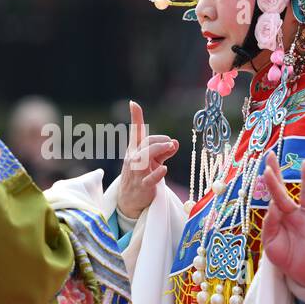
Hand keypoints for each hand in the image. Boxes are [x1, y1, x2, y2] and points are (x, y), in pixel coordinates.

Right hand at [116, 100, 177, 219]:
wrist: (129, 200)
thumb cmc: (142, 176)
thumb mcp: (152, 161)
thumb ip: (164, 152)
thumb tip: (175, 143)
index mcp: (135, 150)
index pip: (136, 132)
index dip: (135, 117)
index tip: (133, 103)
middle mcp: (134, 159)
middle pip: (145, 143)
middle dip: (159, 141)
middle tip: (170, 143)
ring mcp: (137, 173)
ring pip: (145, 157)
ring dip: (158, 150)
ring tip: (170, 147)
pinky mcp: (143, 186)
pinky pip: (150, 179)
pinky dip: (158, 173)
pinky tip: (164, 169)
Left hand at [259, 151, 304, 288]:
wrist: (297, 273)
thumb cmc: (283, 255)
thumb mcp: (270, 242)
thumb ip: (270, 224)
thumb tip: (273, 206)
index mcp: (279, 216)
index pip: (272, 196)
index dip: (269, 182)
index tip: (264, 165)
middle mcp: (292, 213)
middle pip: (283, 191)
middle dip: (276, 174)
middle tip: (271, 154)